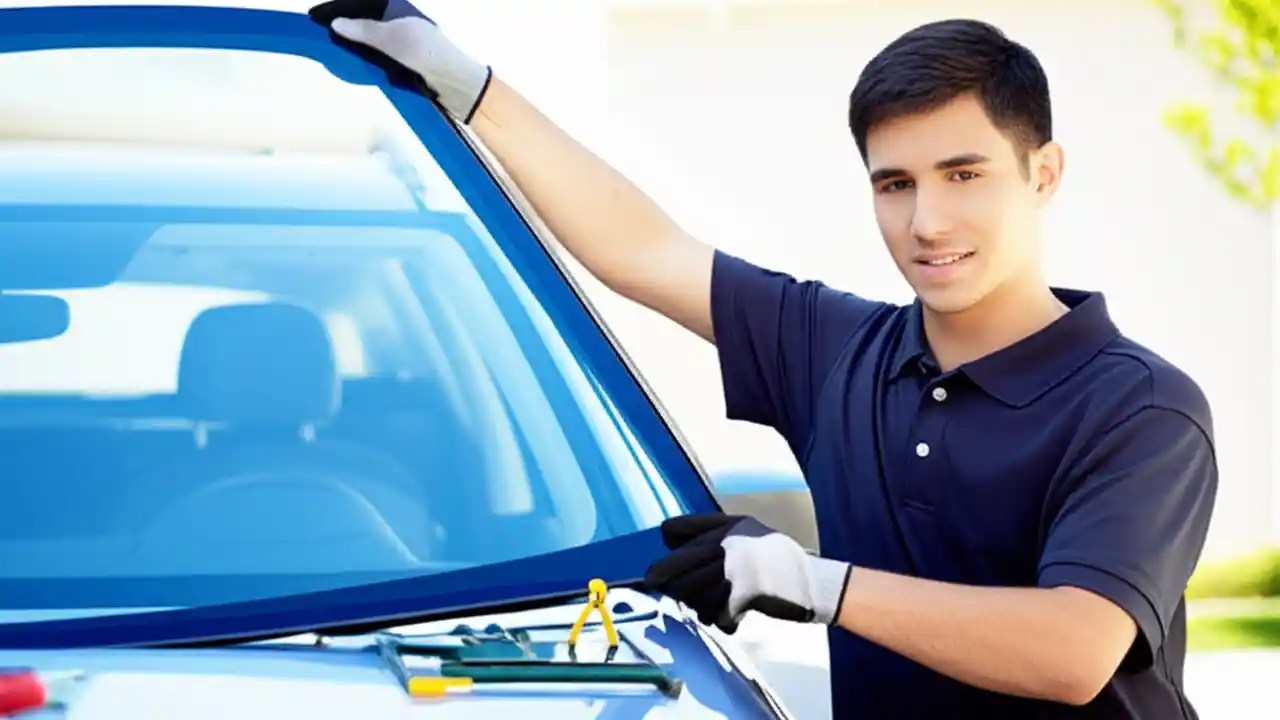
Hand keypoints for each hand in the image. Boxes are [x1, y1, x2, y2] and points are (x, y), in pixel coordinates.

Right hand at [309, 0, 491, 121]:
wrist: (458, 84)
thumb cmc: (428, 54)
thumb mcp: (393, 39)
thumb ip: (364, 30)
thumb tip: (335, 24)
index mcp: (398, 7)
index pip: (361, 5)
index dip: (338, 10)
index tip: (315, 18)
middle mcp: (399, 20)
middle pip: (363, 20)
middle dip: (343, 26)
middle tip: (318, 34)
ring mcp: (402, 40)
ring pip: (369, 38)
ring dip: (353, 43)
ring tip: (330, 47)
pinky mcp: (404, 58)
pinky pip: (378, 53)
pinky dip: (364, 56)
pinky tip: (353, 61)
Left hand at [644, 514, 851, 632]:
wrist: (815, 583)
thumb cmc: (779, 559)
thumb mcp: (749, 531)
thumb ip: (714, 530)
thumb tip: (670, 538)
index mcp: (728, 525)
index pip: (678, 528)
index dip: (667, 542)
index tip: (660, 555)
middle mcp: (727, 543)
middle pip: (677, 563)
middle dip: (662, 576)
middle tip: (653, 584)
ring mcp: (733, 570)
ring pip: (691, 591)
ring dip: (692, 602)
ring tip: (702, 605)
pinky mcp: (741, 595)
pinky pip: (713, 613)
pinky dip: (718, 619)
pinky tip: (728, 618)